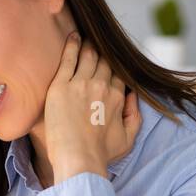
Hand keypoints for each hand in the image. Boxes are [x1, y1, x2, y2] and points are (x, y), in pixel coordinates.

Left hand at [43, 30, 142, 184]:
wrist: (78, 159)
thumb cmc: (100, 154)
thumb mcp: (128, 139)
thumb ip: (134, 116)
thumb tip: (132, 99)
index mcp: (118, 97)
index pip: (118, 74)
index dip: (114, 67)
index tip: (108, 63)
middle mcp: (102, 86)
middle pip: (104, 62)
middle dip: (102, 52)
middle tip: (96, 44)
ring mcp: (81, 84)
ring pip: (88, 56)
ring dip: (88, 45)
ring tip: (85, 37)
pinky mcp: (61, 86)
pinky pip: (68, 59)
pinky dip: (71, 45)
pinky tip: (72, 37)